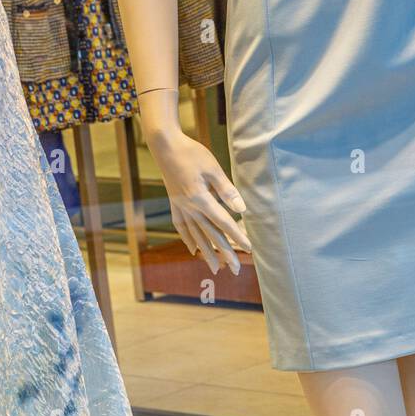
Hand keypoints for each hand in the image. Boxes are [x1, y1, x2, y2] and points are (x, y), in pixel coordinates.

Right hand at [150, 128, 251, 276]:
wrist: (165, 145)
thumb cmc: (192, 153)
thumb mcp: (213, 168)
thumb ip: (227, 190)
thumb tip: (241, 209)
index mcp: (200, 199)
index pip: (223, 222)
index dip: (237, 237)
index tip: (249, 248)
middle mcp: (189, 207)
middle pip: (210, 235)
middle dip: (224, 253)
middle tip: (235, 270)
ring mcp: (180, 207)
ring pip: (195, 235)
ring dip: (206, 253)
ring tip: (215, 269)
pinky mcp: (174, 203)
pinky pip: (181, 227)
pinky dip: (188, 239)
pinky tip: (193, 250)